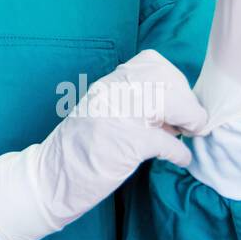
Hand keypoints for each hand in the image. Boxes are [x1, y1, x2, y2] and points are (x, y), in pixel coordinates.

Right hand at [0, 49, 207, 239]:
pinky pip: (167, 142)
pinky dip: (180, 152)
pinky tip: (179, 159)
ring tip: (187, 134)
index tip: (178, 103)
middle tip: (189, 124)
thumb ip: (134, 107)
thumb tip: (176, 114)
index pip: (153, 61)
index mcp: (106, 84)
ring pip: (170, 101)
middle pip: (166, 78)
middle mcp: (111, 93)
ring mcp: (118, 115)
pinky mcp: (125, 143)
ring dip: (188, 119)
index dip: (173, 81)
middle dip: (186, 100)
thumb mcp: (104, 115)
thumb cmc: (80, 151)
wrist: (50, 178)